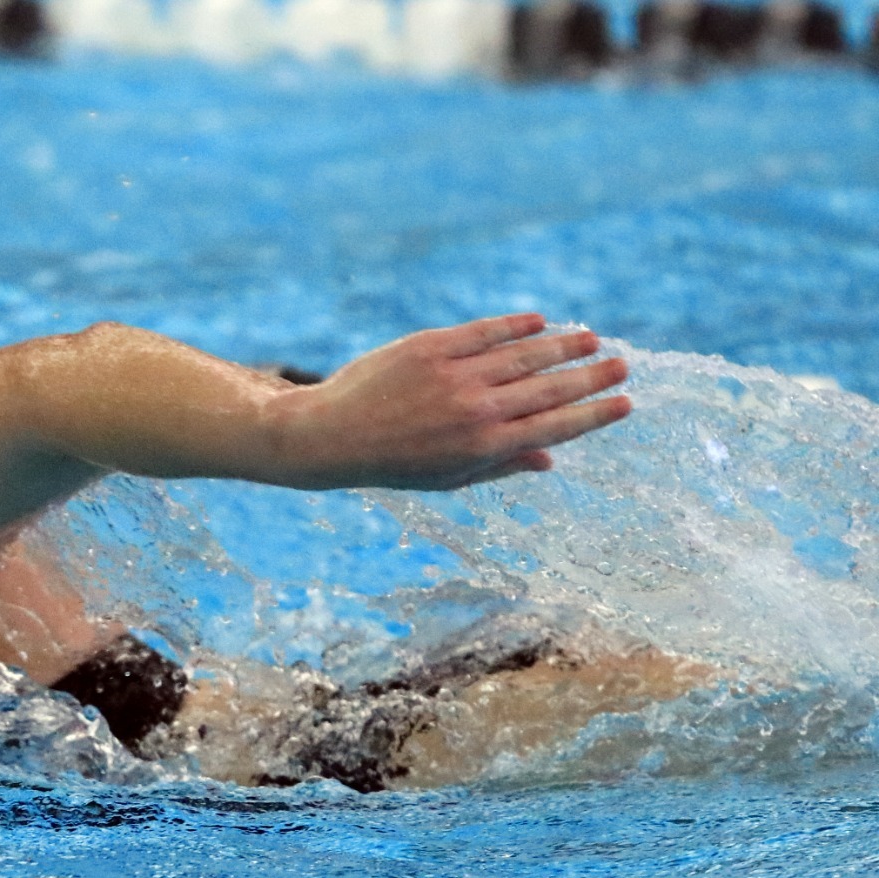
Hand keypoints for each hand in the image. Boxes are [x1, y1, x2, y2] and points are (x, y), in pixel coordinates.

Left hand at [270, 313, 629, 490]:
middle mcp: (477, 409)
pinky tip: (540, 321)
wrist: (330, 436)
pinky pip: (485, 331)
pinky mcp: (431, 346)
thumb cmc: (392, 463)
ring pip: (524, 354)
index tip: (625, 402)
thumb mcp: (448, 478)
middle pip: (550, 387)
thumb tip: (552, 460)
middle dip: (592, 376)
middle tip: (622, 364)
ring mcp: (455, 375)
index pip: (557, 425)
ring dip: (563, 346)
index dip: (595, 413)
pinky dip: (516, 325)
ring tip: (591, 340)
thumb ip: (501, 465)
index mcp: (485, 447)